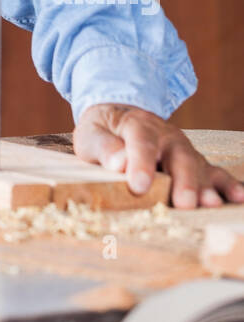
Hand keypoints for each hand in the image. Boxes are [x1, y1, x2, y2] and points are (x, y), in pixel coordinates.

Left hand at [74, 103, 243, 208]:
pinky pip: (214, 172)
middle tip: (184, 204)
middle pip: (178, 156)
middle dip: (183, 181)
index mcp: (137, 125)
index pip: (140, 142)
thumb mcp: (92, 133)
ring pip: (198, 167)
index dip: (141, 164)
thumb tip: (118, 162)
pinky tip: (239, 198)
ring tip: (210, 205)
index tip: (138, 186)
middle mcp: (167, 136)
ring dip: (205, 187)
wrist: (119, 116)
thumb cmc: (104, 130)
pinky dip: (228, 185)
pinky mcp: (194, 163)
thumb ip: (103, 147)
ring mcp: (184, 149)